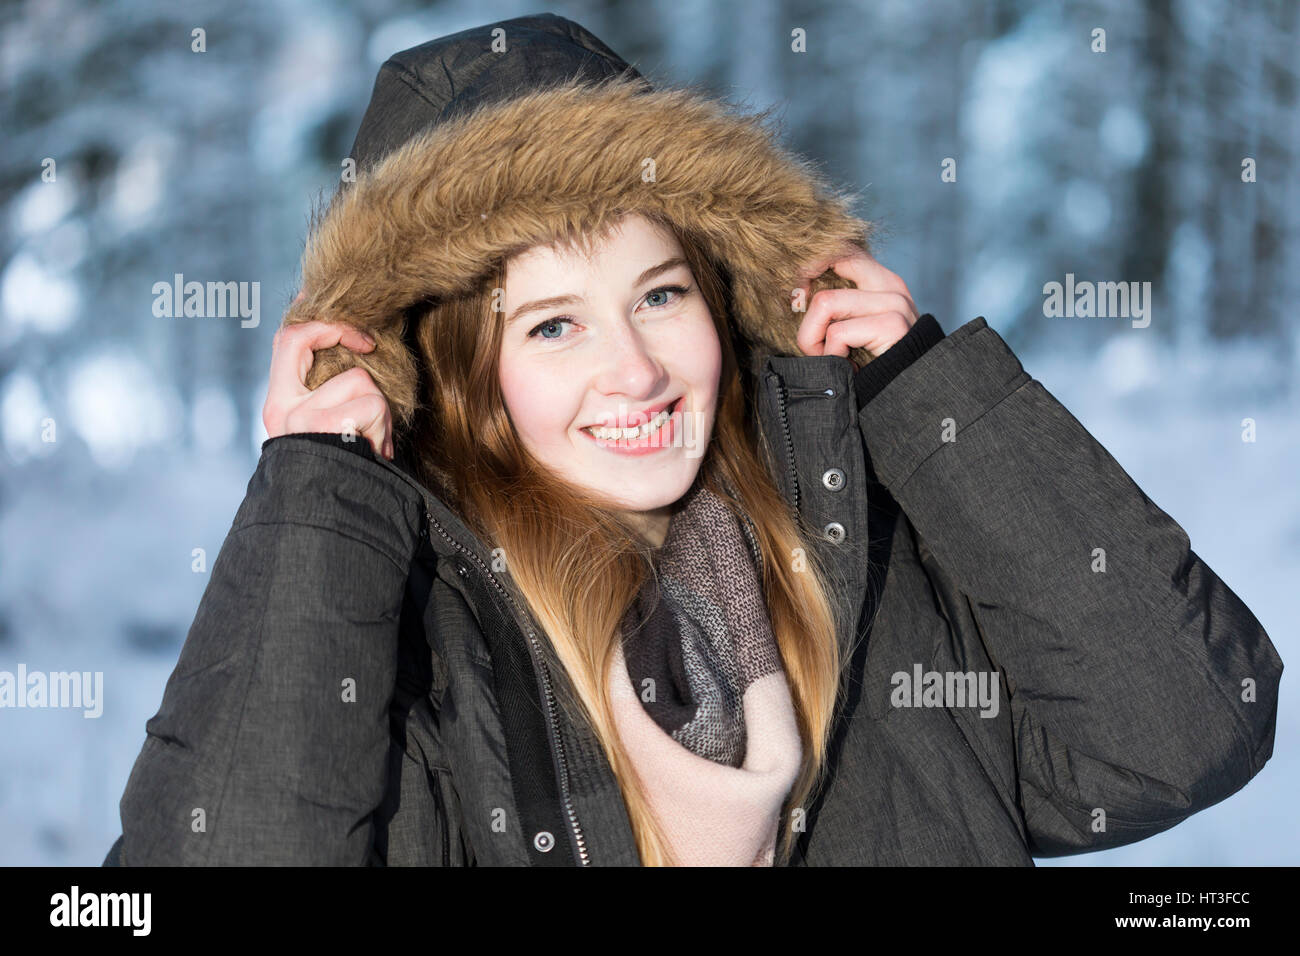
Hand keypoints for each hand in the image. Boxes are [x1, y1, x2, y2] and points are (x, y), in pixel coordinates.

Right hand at [262, 307, 393, 459]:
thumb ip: (332, 395)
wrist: (337, 515)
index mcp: (279, 405)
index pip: (285, 344)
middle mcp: (281, 408)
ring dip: (378, 411)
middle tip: (369, 344)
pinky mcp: (325, 424)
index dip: (308, 317)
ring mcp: (300, 415)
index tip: (325, 299)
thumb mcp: (331, 429)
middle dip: (342, 331)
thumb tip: (358, 351)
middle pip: (300, 339)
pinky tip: (376, 451)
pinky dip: (384, 428)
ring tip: (373, 441)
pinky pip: (373, 404)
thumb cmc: (346, 467)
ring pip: (358, 378)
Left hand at [792, 249, 919, 367]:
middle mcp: (891, 286)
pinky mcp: (892, 325)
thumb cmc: (872, 368)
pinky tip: (847, 370)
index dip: (811, 265)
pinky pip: (837, 333)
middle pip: (829, 265)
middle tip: (807, 336)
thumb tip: (797, 295)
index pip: (841, 249)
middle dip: (805, 298)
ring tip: (830, 360)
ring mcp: (894, 303)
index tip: (798, 298)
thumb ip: (836, 308)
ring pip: (825, 302)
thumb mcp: (852, 330)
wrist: (906, 402)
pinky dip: (830, 356)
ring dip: (813, 339)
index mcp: (881, 281)